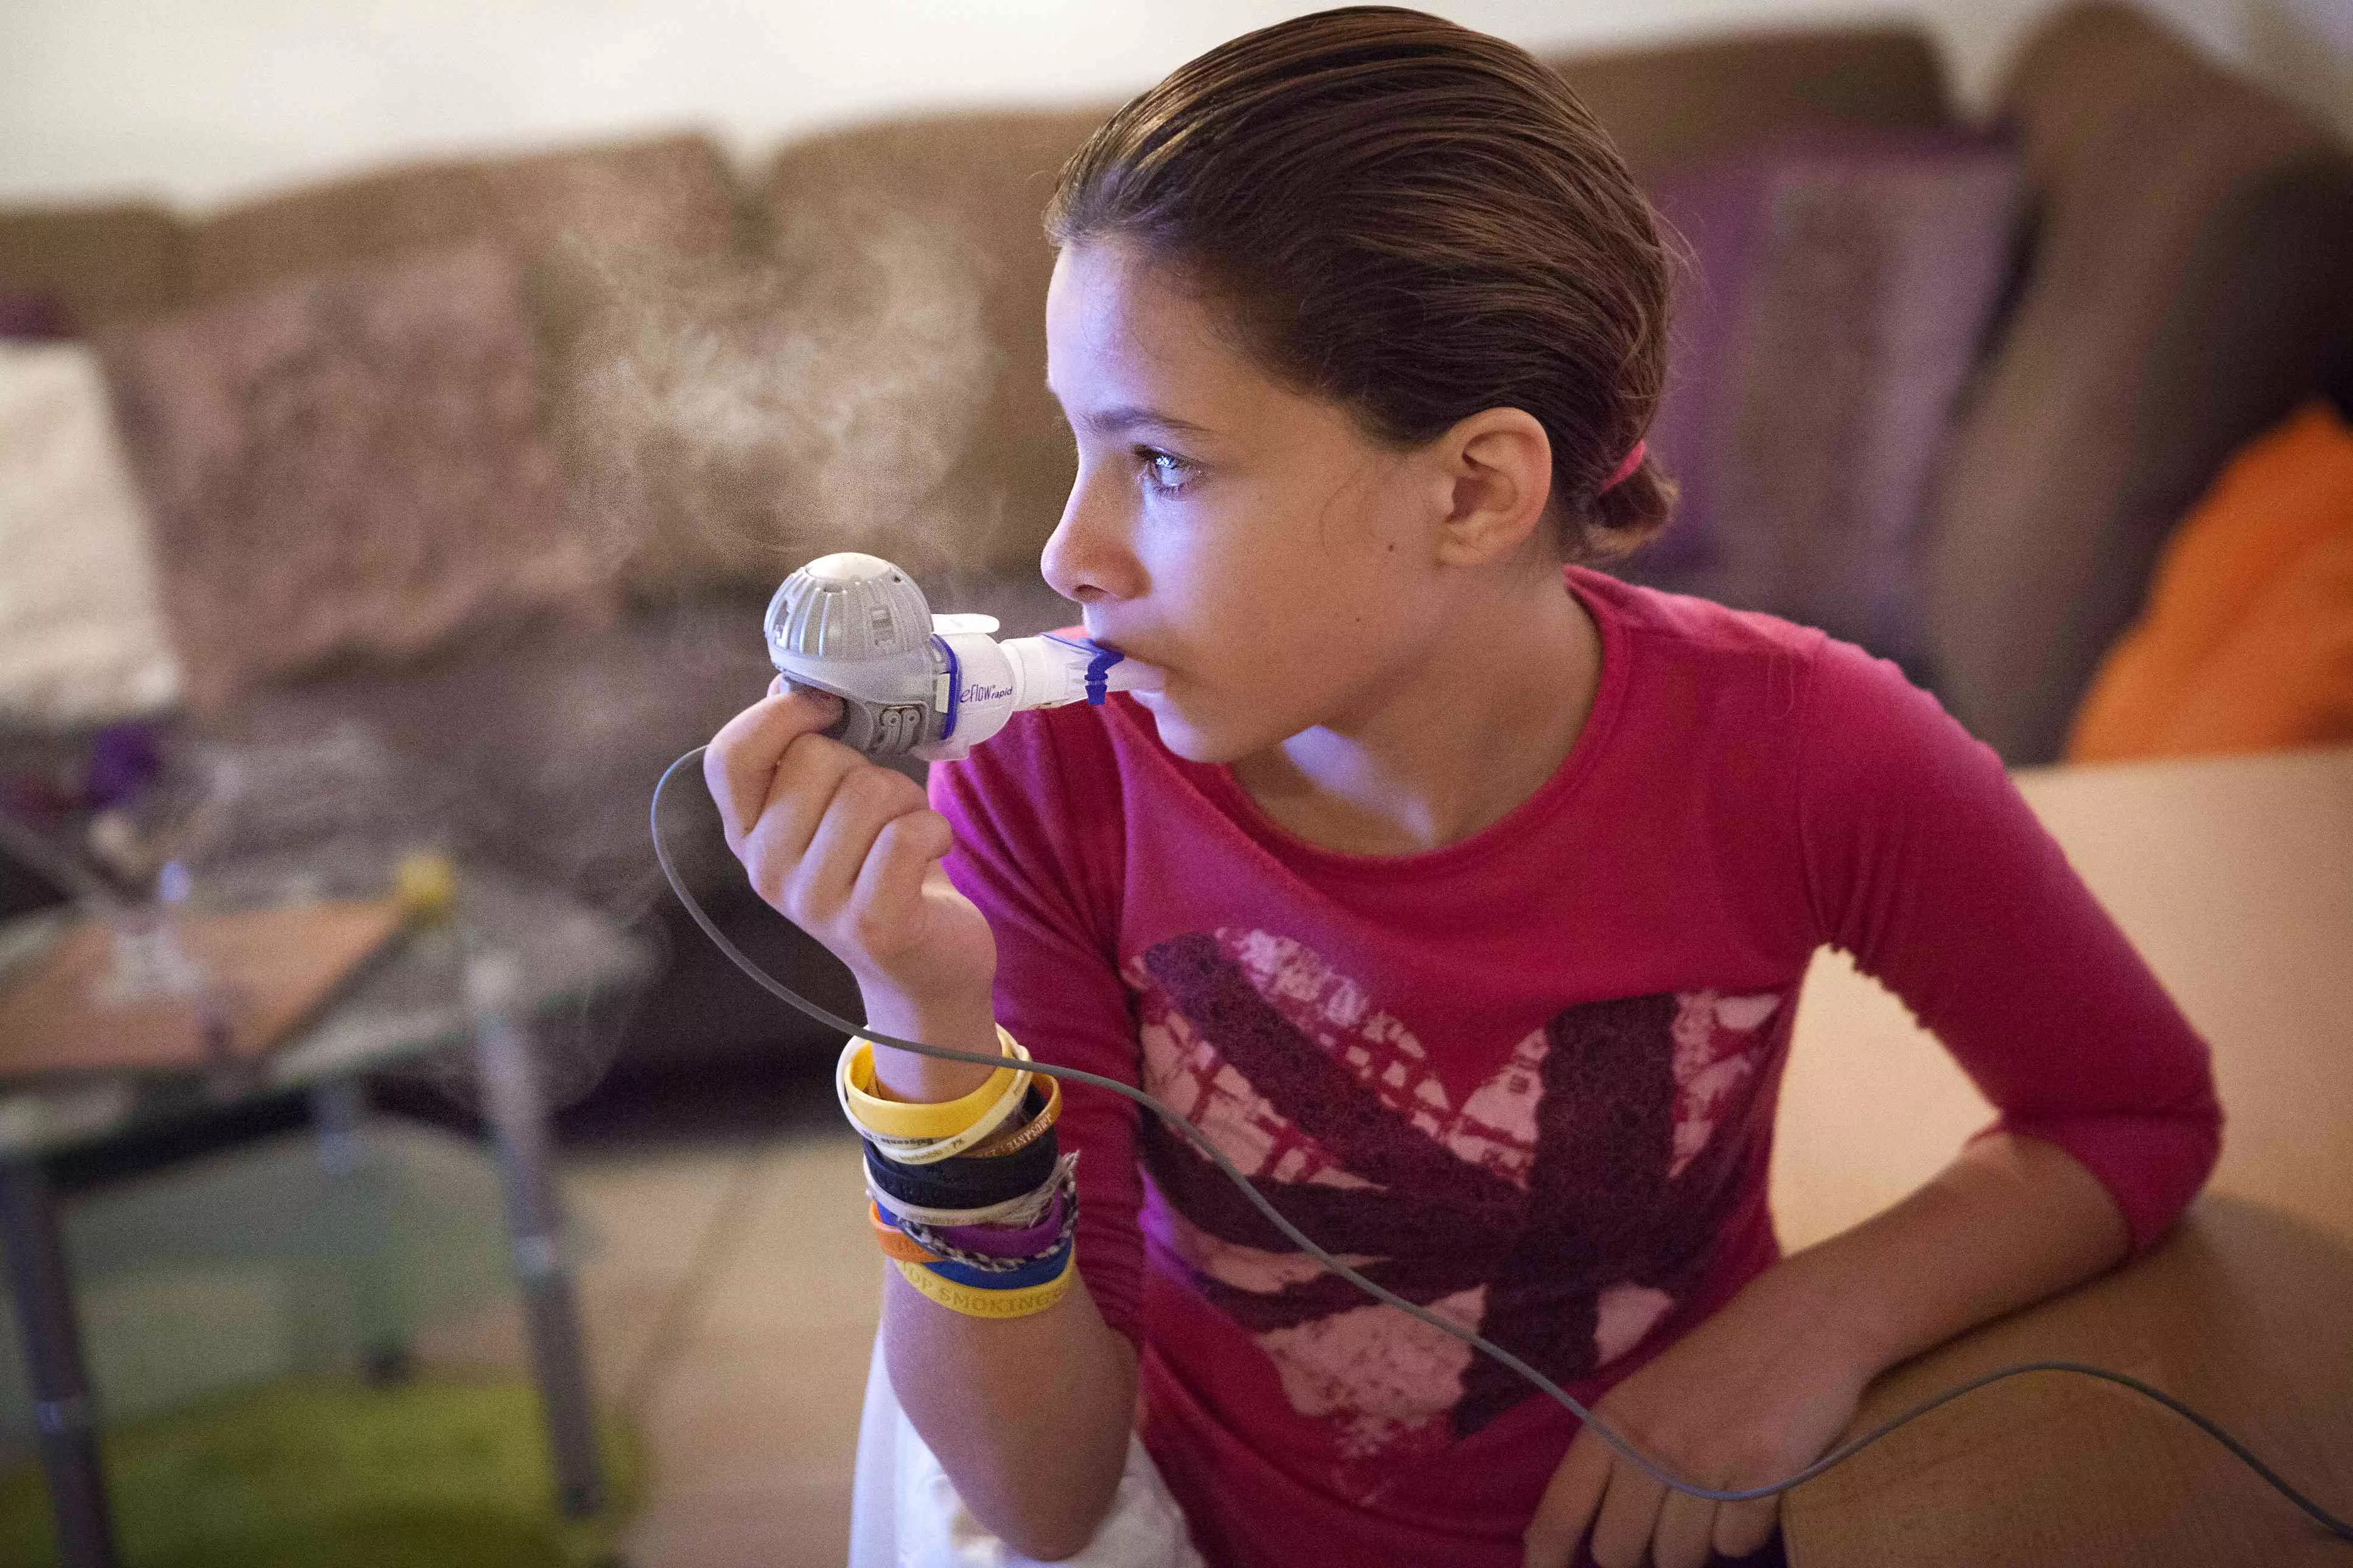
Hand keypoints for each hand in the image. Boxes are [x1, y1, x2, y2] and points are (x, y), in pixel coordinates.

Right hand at [704, 682, 997, 1027]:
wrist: (923, 964)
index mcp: (747, 833)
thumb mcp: (829, 810)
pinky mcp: (871, 923)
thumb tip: (788, 683)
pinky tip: (934, 849)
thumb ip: (802, 753)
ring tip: (908, 835)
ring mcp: (813, 901)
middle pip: (816, 759)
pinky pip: (905, 835)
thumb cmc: (878, 869)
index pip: (729, 756)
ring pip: (869, 791)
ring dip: (908, 801)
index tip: (831, 708)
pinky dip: (934, 829)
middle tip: (884, 807)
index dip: (780, 715)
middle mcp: (765, 869)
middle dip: (868, 765)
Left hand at [1522, 1268, 1878, 1567]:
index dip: (1546, 1556)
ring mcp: (1705, 1461)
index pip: (1561, 1509)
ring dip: (1695, 1545)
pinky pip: (1734, 1545)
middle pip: (1618, 1550)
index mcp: (1613, 1421)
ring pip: (1678, 1556)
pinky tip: (1754, 1492)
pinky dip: (1743, 1533)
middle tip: (1666, 1529)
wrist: (1804, 1322)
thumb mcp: (1650, 1396)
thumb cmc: (1722, 1364)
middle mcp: (1651, 1443)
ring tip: (1716, 1499)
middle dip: (1640, 1553)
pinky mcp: (1761, 1476)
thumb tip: (1598, 1536)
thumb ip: (1621, 1457)